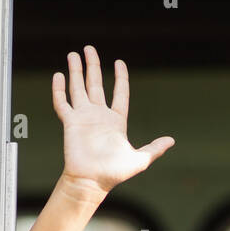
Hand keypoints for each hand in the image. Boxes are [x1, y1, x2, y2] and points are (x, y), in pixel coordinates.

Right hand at [52, 45, 174, 196]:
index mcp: (116, 121)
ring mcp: (83, 118)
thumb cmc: (114, 173)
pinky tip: (58, 75)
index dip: (121, 77)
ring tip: (73, 54)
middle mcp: (99, 116)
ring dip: (76, 71)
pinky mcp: (70, 123)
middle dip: (92, 65)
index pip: (120, 93)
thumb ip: (154, 148)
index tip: (119, 63)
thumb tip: (171, 141)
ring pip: (78, 88)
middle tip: (88, 48)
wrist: (91, 182)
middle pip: (95, 84)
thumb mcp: (140, 159)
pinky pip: (63, 102)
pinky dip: (59, 89)